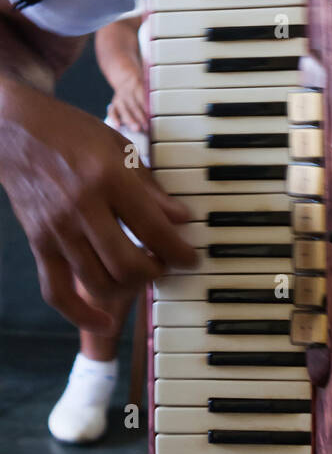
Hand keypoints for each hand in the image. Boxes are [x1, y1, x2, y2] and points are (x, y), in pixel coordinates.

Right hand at [0, 81, 195, 330]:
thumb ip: (150, 187)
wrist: (17, 132)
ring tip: (142, 275)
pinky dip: (81, 314)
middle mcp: (82, 208)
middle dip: (156, 272)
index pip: (153, 229)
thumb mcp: (119, 147)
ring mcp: (57, 230)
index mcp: (108, 178)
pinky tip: (103, 321)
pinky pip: (56, 291)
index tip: (192, 257)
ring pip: (98, 282)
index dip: (180, 251)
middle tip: (167, 264)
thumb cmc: (73, 134)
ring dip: (128, 288)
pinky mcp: (39, 244)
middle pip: (128, 265)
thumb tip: (180, 218)